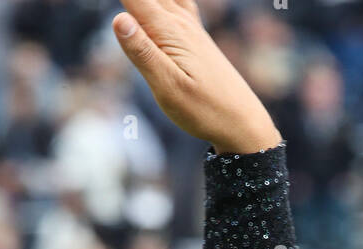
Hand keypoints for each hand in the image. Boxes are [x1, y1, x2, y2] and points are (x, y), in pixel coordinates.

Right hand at [112, 0, 280, 153]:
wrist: (244, 122)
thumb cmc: (205, 111)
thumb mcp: (169, 88)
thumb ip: (143, 53)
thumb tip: (118, 18)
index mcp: (169, 31)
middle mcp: (180, 21)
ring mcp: (191, 27)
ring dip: (148, 0)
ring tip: (136, 4)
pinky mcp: (196, 36)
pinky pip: (178, 1)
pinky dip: (167, 0)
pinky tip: (165, 4)